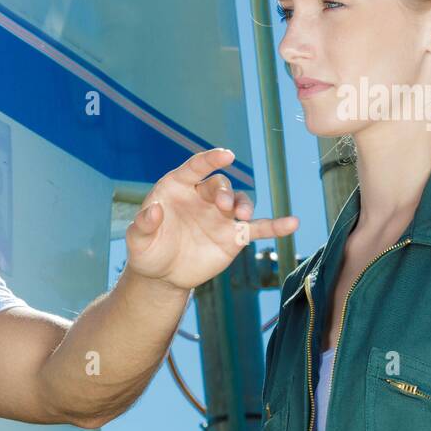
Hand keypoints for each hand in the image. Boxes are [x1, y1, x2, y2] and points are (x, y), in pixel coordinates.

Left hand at [124, 148, 297, 290]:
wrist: (163, 276)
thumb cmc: (148, 251)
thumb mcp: (138, 241)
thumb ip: (143, 225)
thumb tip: (153, 210)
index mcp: (178, 188)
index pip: (195, 168)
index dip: (210, 160)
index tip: (226, 155)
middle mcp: (202, 197)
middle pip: (219, 185)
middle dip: (223, 192)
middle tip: (223, 206)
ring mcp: (221, 216)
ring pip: (239, 202)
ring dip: (244, 205)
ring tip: (242, 217)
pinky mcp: (234, 236)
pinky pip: (259, 229)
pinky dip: (276, 226)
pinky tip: (293, 223)